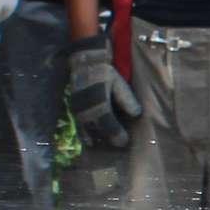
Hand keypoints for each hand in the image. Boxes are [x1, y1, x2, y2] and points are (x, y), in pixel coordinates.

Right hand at [62, 35, 135, 150]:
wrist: (85, 63)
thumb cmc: (104, 73)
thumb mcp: (119, 83)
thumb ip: (126, 98)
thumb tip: (136, 114)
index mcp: (98, 99)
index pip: (107, 120)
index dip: (115, 132)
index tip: (124, 141)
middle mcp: (86, 106)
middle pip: (96, 127)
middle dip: (107, 137)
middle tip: (118, 146)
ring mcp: (77, 108)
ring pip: (85, 128)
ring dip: (95, 138)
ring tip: (104, 146)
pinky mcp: (73, 108)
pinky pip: (78, 124)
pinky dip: (84, 134)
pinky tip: (90, 141)